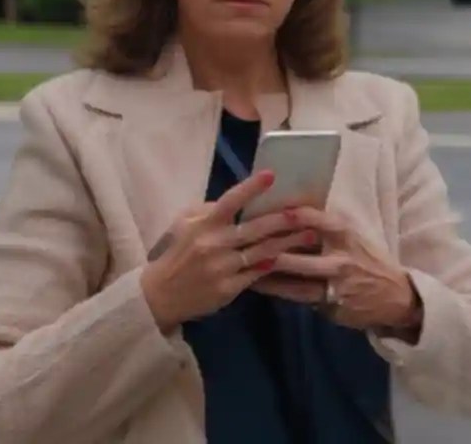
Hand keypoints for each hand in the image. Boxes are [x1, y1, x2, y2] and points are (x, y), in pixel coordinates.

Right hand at [140, 171, 316, 332]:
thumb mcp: (183, 225)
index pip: (229, 202)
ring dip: (288, 243)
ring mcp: (223, 268)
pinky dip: (273, 266)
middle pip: (255, 229)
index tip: (271, 175)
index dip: (250, 188)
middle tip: (306, 213)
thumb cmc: (177, 254)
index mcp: (203, 225)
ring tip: (311, 235)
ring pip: (262, 253)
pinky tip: (289, 259)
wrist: (159, 296)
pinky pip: (257, 275)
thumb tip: (237, 200)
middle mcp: (214, 244)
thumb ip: (207, 210)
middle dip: (283, 221)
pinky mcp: (228, 289)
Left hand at [252, 207, 422, 335]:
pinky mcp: (331, 303)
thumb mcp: (353, 238)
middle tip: (241, 241)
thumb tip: (288, 214)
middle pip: (296, 249)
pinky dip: (279, 290)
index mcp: (345, 233)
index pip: (309, 217)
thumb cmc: (368, 261)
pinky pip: (299, 296)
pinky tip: (260, 286)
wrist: (396, 296)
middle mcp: (340, 255)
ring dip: (267, 273)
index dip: (282, 214)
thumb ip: (326, 229)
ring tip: (244, 266)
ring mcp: (335, 282)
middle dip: (268, 246)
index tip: (259, 209)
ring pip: (293, 278)